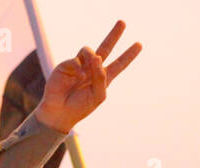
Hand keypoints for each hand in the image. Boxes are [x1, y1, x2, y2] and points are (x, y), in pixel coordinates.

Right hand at [34, 20, 141, 134]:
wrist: (60, 113)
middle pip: (106, 47)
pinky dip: (80, 67)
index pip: (119, 64)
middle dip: (114, 35)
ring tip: (95, 63)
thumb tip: (97, 59)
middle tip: (122, 22)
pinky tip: (80, 77)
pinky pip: (77, 60)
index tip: (139, 44)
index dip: (129, 55)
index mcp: (103, 78)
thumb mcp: (98, 96)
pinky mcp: (67, 65)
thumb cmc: (80, 107)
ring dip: (94, 56)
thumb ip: (102, 78)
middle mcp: (92, 69)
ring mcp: (80, 66)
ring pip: (90, 50)